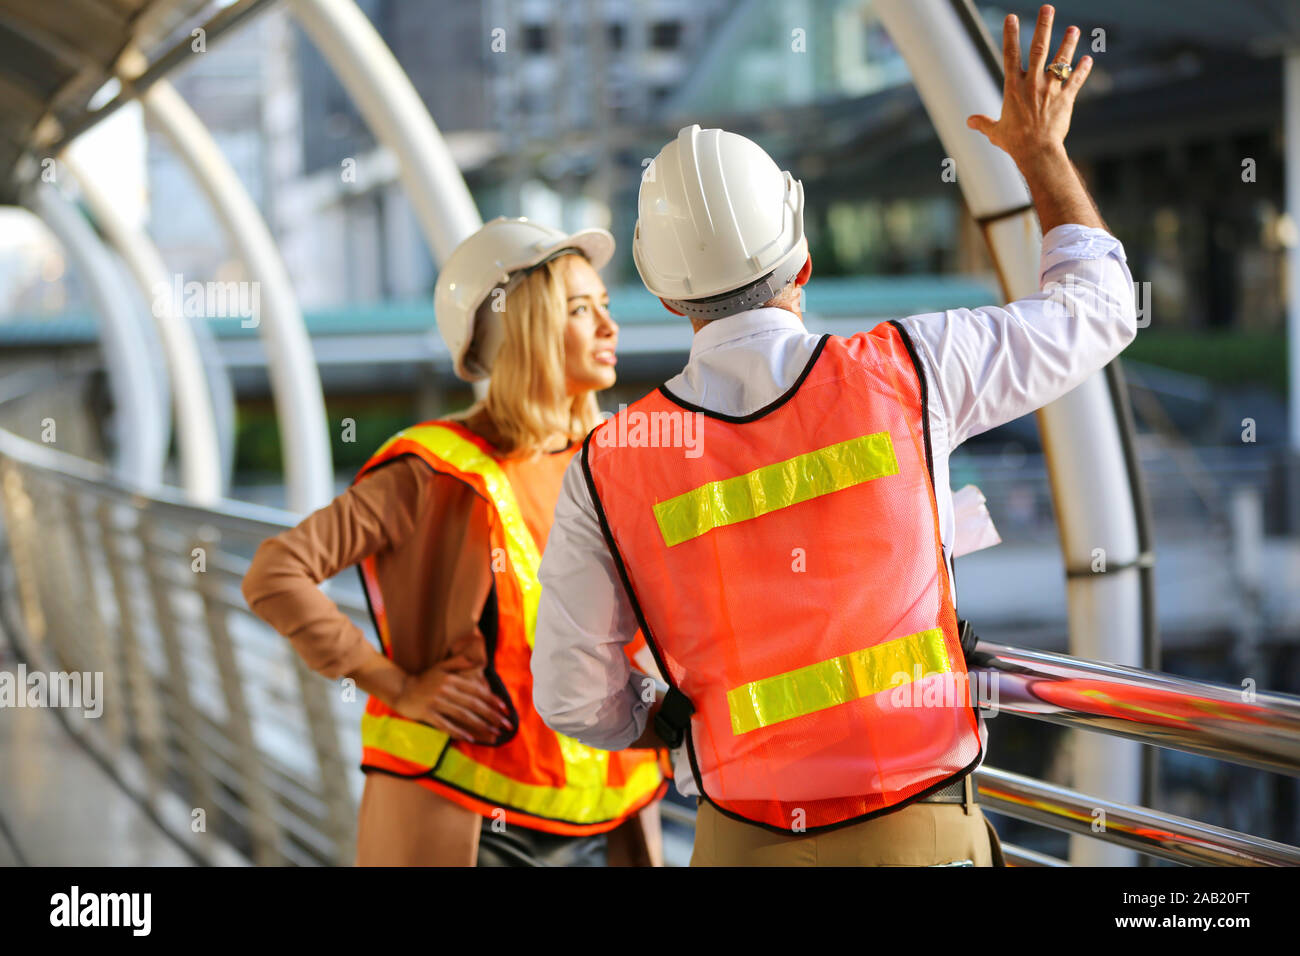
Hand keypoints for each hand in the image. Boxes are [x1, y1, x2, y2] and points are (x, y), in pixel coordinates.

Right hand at [391, 654, 513, 743]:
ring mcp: (436, 702)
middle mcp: (446, 689)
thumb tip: (475, 662)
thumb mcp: (440, 667)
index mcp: (452, 678)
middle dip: (492, 715)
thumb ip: (458, 662)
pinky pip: (445, 724)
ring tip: (494, 734)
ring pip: (463, 715)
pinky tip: (470, 738)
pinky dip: (458, 731)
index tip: (505, 709)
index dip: (492, 700)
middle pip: (473, 704)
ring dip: (480, 725)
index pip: (477, 690)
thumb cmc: (424, 679)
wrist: (401, 689)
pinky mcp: (427, 713)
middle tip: (506, 725)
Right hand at [966, 5, 1091, 167]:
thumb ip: (984, 123)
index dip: (1011, 35)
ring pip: (1060, 61)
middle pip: (1039, 49)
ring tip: (1073, 29)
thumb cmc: (1014, 142)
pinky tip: (1088, 59)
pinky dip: (1082, 70)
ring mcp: (1051, 89)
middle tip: (1048, 8)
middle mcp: (1032, 83)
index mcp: (1013, 88)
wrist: (1037, 151)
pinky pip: (1076, 81)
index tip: (1012, 17)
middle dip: (1043, 26)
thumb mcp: (996, 132)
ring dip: (1068, 43)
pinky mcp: (1066, 99)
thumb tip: (970, 122)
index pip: (1010, 55)